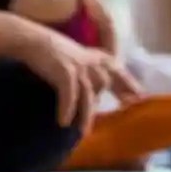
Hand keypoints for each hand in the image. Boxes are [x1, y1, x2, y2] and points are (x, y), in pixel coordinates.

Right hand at [15, 32, 141, 133]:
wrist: (29, 39)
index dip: (129, 84)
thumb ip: (90, 73)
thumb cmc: (51, 52)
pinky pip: (70, 95)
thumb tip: (95, 99)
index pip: (118, 71)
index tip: (141, 97)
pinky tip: (63, 122)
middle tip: (101, 124)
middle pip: (104, 85)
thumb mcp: (76, 59)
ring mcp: (79, 66)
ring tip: (82, 132)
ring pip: (89, 95)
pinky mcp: (65, 72)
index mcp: (95, 57)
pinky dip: (68, 109)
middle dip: (105, 104)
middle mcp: (90, 61)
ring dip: (85, 115)